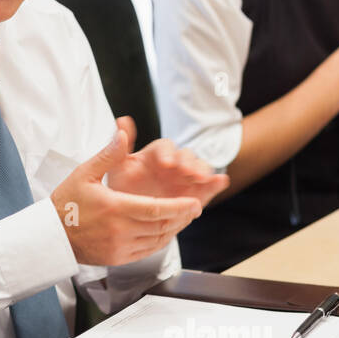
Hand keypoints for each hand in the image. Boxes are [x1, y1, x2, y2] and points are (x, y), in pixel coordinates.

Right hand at [50, 129, 203, 266]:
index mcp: (115, 208)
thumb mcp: (84, 173)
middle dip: (181, 216)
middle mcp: (120, 230)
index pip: (156, 210)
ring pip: (157, 239)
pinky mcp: (118, 258)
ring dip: (172, 229)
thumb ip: (109, 155)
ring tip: (182, 218)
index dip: (179, 207)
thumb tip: (123, 132)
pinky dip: (160, 241)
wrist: (50, 235)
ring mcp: (119, 247)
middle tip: (194, 208)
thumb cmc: (66, 202)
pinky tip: (164, 231)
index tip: (195, 202)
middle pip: (161, 225)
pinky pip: (147, 251)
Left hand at [107, 117, 227, 206]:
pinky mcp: (196, 193)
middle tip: (187, 173)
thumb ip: (119, 146)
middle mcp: (173, 164)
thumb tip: (122, 121)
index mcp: (154, 155)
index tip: (165, 164)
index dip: (167, 153)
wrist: (128, 216)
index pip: (164, 147)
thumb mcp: (117, 168)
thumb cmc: (122, 189)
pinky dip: (216, 183)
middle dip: (188, 163)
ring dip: (203, 171)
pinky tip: (221, 181)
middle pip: (186, 156)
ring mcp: (186, 179)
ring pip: (199, 168)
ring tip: (202, 178)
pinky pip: (208, 186)